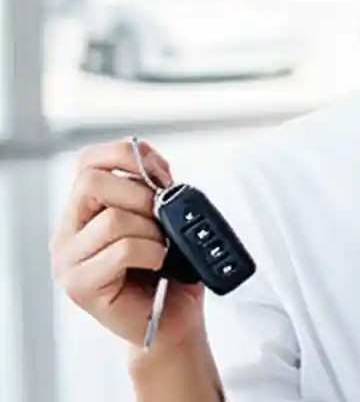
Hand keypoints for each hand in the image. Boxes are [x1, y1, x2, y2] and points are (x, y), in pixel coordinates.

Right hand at [50, 140, 207, 353]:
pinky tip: (158, 263)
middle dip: (141, 194)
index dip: (125, 156)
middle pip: (92, 183)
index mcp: (84, 211)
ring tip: (162, 248)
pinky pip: (123, 250)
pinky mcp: (80, 287)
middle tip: (162, 218)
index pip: (88, 162)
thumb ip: (153, 189)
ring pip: (113, 219)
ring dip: (152, 230)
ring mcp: (69, 261)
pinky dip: (153, 252)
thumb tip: (152, 163)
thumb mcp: (163, 218)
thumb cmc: (170, 271)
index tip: (160, 174)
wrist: (172, 321)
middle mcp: (68, 233)